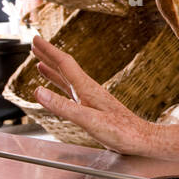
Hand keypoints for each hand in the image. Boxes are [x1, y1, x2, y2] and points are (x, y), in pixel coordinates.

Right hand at [30, 36, 153, 154]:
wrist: (142, 139)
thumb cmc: (121, 131)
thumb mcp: (88, 120)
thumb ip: (62, 106)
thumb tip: (38, 91)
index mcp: (87, 89)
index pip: (64, 63)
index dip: (48, 50)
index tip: (35, 39)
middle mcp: (89, 90)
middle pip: (65, 67)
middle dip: (49, 55)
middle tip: (35, 44)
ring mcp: (91, 99)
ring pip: (68, 79)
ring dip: (53, 70)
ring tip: (41, 63)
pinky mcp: (94, 109)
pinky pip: (72, 92)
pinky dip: (62, 87)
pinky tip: (59, 90)